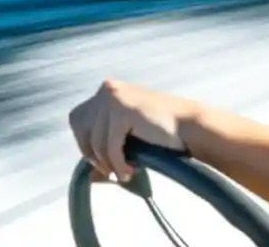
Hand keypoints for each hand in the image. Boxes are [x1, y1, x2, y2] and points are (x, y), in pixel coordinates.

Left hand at [67, 79, 198, 183]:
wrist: (190, 127)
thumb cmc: (161, 135)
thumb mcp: (128, 140)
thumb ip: (106, 154)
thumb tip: (89, 179)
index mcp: (107, 90)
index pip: (77, 119)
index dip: (86, 143)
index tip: (103, 160)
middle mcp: (107, 89)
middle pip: (80, 129)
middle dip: (93, 153)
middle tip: (112, 169)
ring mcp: (114, 97)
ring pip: (95, 141)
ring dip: (109, 164)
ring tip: (126, 174)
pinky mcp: (123, 110)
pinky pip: (110, 146)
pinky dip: (118, 164)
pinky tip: (130, 172)